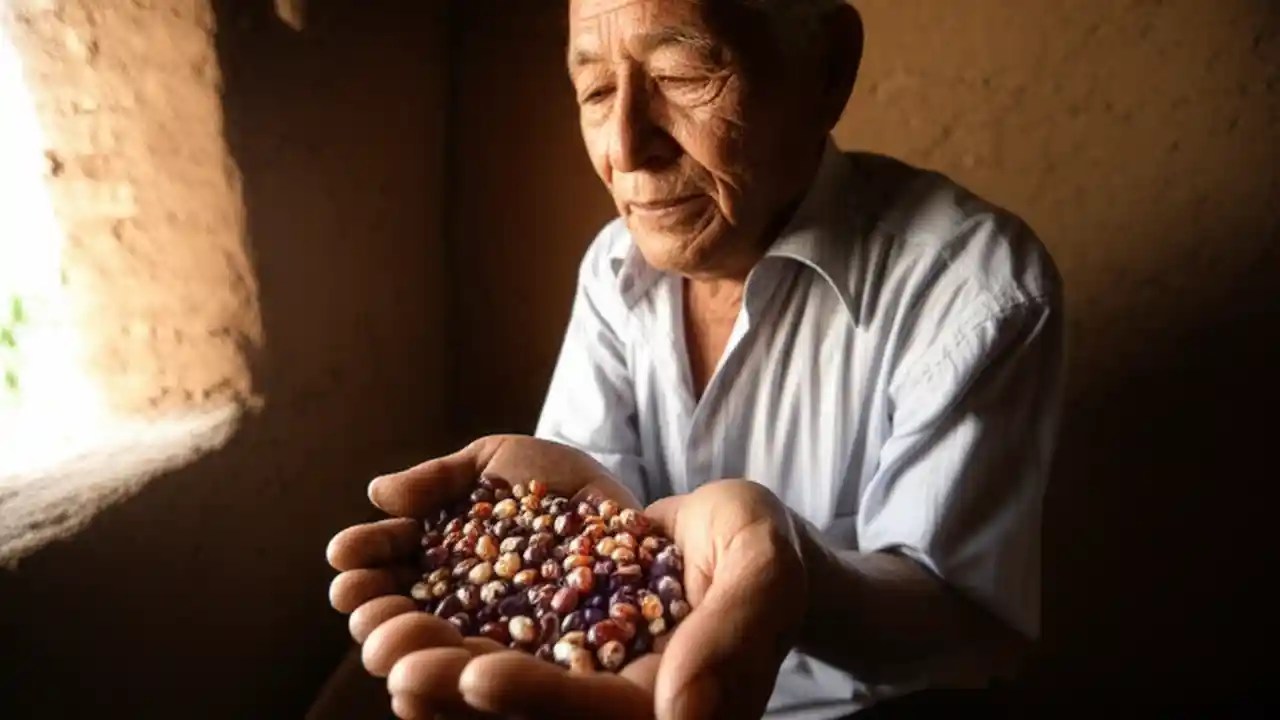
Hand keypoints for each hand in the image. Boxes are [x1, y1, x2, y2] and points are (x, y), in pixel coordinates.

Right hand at [325, 435, 648, 715]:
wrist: (634, 508)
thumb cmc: (557, 484)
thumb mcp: (497, 463)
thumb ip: (441, 477)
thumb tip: (377, 493)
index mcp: (435, 566)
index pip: (388, 568)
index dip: (364, 562)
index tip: (345, 552)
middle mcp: (456, 614)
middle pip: (406, 626)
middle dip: (379, 619)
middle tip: (365, 608)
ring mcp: (497, 650)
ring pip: (445, 668)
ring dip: (414, 661)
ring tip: (396, 649)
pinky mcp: (544, 679)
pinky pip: (502, 699)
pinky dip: (465, 698)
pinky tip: (442, 687)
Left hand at [386, 479, 807, 719]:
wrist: (738, 538)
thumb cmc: (764, 549)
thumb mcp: (763, 572)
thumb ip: (733, 639)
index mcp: (662, 706)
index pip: (591, 716)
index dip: (534, 700)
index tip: (474, 673)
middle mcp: (606, 701)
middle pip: (522, 709)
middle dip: (451, 680)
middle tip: (389, 650)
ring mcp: (568, 670)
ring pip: (489, 676)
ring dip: (427, 654)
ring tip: (370, 622)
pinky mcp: (542, 637)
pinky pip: (482, 637)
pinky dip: (437, 622)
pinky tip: (391, 600)